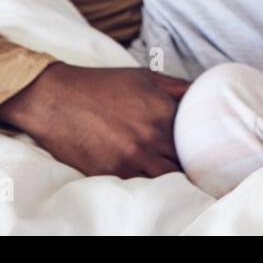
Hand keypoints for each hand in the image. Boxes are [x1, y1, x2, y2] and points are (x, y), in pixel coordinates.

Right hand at [0, 63, 190, 178]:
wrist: (56, 98)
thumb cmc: (102, 84)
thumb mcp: (146, 77)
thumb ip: (179, 88)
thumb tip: (206, 94)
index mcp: (164, 111)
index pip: (195, 137)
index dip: (199, 142)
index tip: (201, 145)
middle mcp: (152, 136)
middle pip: (184, 161)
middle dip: (189, 162)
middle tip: (191, 163)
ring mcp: (132, 157)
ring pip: (167, 178)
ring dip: (172, 176)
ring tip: (172, 172)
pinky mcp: (112, 173)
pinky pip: (141, 186)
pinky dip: (148, 183)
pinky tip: (148, 177)